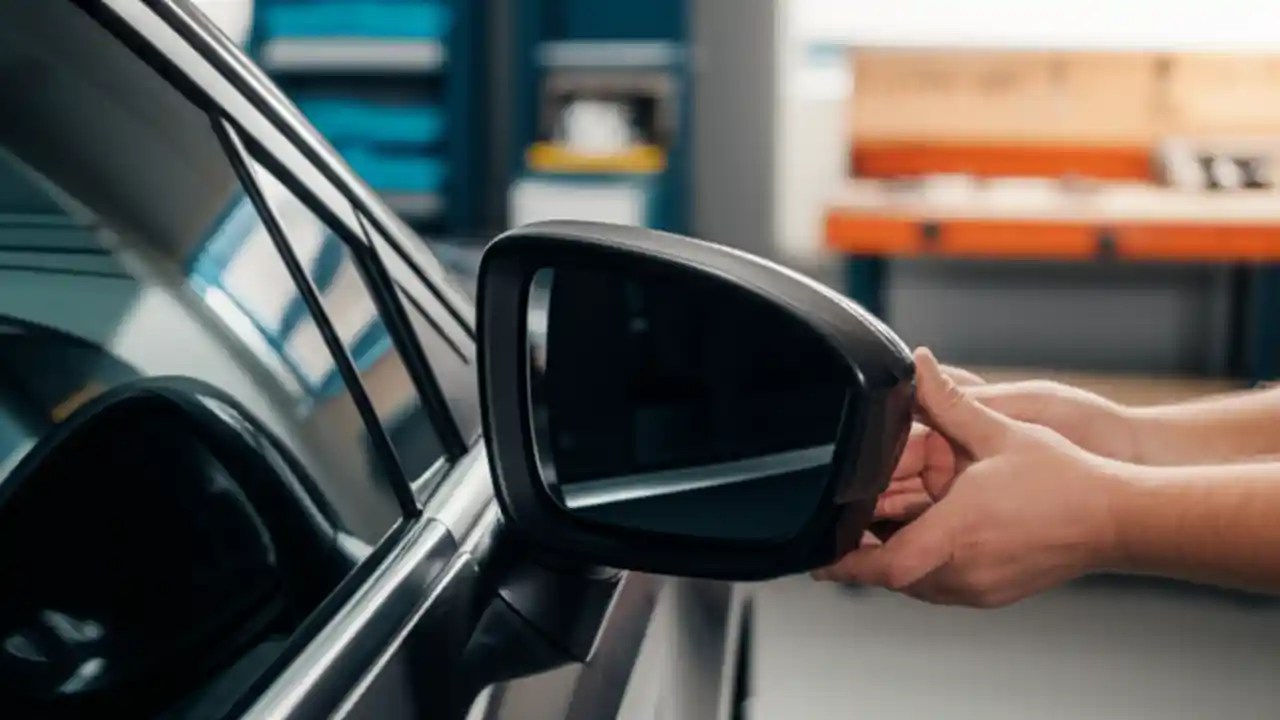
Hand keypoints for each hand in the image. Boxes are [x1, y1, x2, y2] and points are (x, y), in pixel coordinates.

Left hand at [816, 348, 1126, 607]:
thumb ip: (950, 399)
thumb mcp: (1000, 431)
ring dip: (896, 560)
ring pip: (918, 583)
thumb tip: (917, 363)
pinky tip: (926, 536)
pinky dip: (925, 565)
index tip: (816, 560)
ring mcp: (980, 587)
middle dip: (865, 556)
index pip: (883, 565)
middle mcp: (964, 569)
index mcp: (957, 532)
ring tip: (878, 530)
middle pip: (894, 576)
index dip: (844, 565)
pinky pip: (943, 586)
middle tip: (845, 530)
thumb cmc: (1066, 479)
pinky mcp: (995, 592)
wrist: (1119, 519)